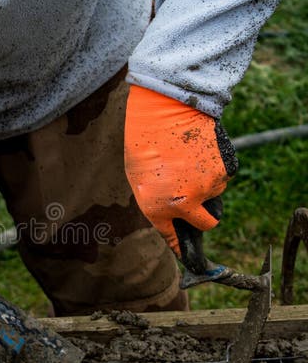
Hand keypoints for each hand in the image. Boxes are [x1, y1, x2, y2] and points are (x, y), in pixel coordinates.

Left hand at [124, 85, 237, 256]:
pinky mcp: (224, 171)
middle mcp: (184, 204)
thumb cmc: (144, 140)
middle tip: (199, 202)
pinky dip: (214, 166)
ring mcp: (207, 188)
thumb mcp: (138, 176)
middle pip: (207, 223)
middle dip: (204, 217)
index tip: (185, 251)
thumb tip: (171, 208)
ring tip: (189, 158)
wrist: (163, 111)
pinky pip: (222, 174)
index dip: (179, 244)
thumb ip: (156, 197)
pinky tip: (199, 149)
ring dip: (206, 182)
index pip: (171, 236)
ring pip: (215, 193)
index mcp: (156, 208)